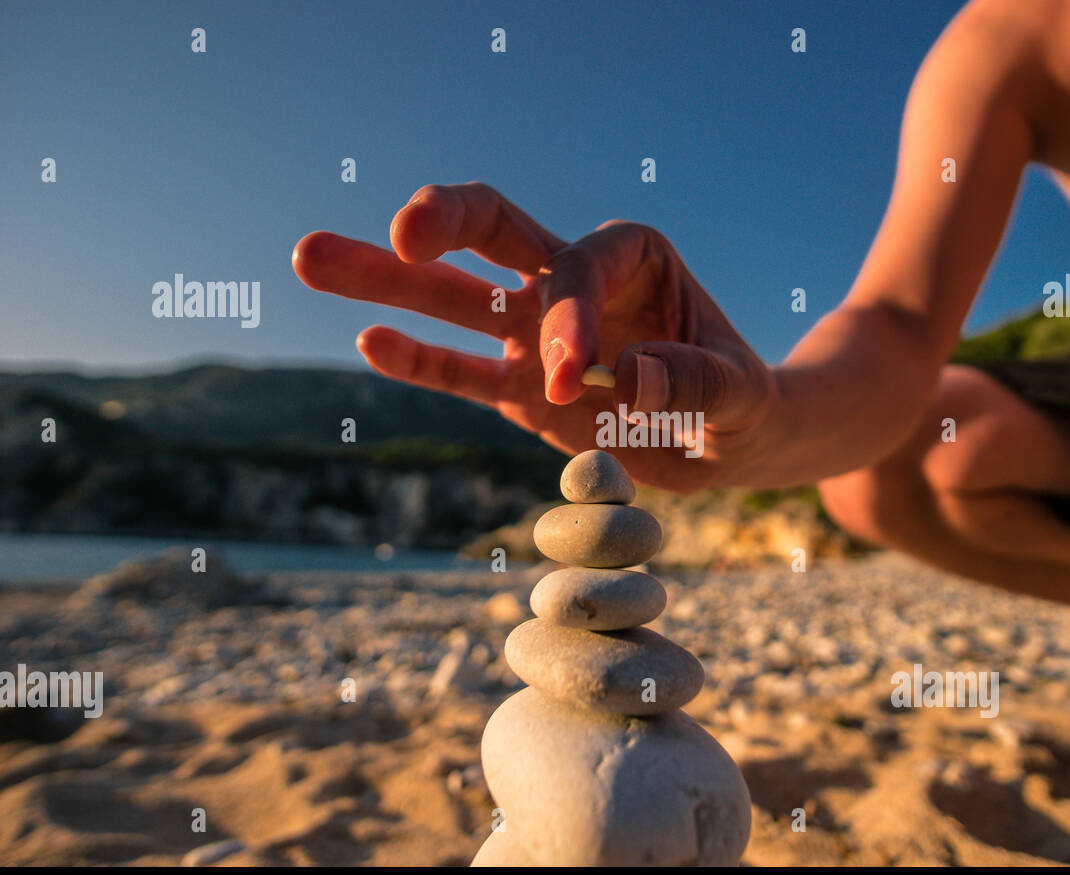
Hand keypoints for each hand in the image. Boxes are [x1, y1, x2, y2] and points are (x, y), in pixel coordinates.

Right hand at [292, 183, 777, 492]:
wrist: (732, 442)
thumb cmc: (746, 402)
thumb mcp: (744, 395)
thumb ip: (698, 382)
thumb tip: (631, 379)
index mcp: (633, 258)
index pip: (578, 267)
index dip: (567, 315)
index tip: (575, 380)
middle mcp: (573, 282)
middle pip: (495, 230)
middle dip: (447, 224)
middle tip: (404, 232)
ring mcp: (536, 334)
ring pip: (453, 297)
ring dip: (386, 279)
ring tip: (309, 257)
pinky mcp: (520, 390)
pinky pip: (460, 370)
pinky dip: (418, 361)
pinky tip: (368, 342)